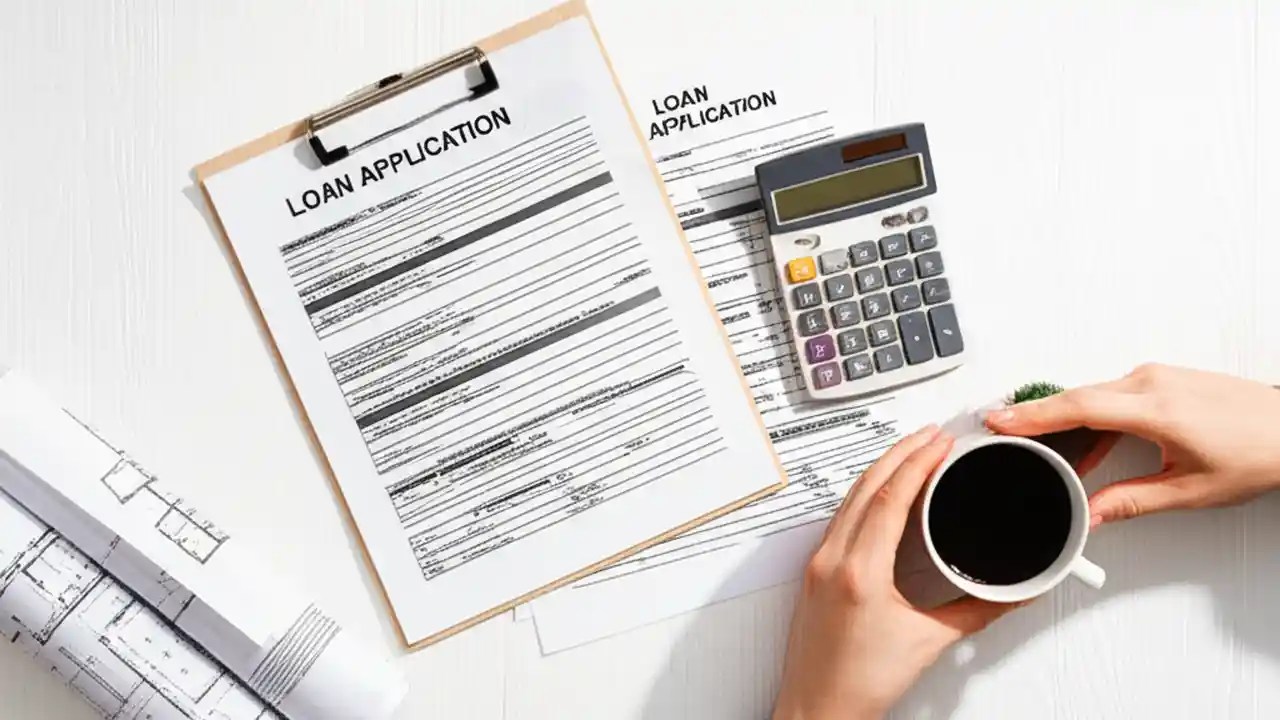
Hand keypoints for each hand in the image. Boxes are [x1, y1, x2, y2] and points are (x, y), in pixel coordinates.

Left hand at [772, 426, 1022, 719]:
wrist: (816, 710)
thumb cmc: (859, 685)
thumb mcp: (929, 643)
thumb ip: (976, 610)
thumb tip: (1012, 592)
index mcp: (859, 572)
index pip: (890, 497)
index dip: (918, 462)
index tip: (940, 443)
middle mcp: (831, 560)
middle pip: (866, 486)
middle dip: (901, 453)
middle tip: (931, 436)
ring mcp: (817, 564)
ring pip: (849, 499)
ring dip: (881, 470)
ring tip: (911, 454)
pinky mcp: (813, 572)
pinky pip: (840, 518)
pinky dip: (865, 495)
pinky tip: (882, 494)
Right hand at [985, 363, 1279, 526]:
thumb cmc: (1259, 453)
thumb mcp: (1190, 490)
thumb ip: (1131, 501)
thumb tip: (1091, 513)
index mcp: (1156, 409)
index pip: (1077, 407)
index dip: (1032, 415)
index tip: (999, 420)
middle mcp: (1152, 383)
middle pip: (1077, 398)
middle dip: (1037, 417)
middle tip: (1003, 432)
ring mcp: (1158, 377)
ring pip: (1094, 395)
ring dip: (1067, 419)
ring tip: (1048, 449)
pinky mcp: (1164, 378)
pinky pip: (1113, 392)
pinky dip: (1092, 413)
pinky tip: (1090, 439)